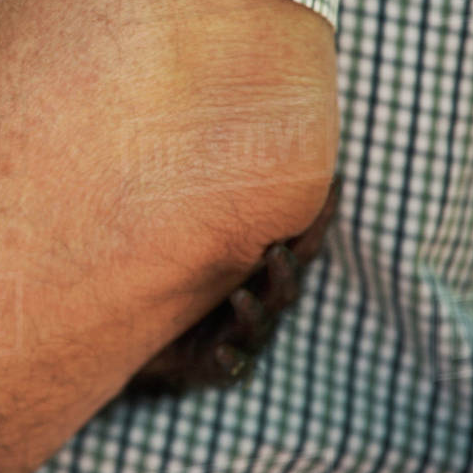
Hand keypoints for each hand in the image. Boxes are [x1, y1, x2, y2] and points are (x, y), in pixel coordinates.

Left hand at [125, 176, 341, 394]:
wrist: (137, 334)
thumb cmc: (167, 269)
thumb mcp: (183, 225)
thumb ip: (200, 185)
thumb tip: (199, 108)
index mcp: (255, 264)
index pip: (295, 237)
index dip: (316, 215)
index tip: (335, 183)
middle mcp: (255, 297)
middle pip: (284, 281)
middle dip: (284, 267)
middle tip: (273, 250)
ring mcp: (237, 334)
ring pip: (258, 323)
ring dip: (254, 309)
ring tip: (239, 294)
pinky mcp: (212, 364)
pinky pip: (228, 365)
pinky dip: (228, 359)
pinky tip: (221, 351)